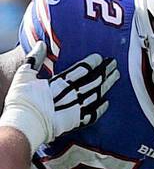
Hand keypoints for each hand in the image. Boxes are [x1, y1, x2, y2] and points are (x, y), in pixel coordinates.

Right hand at [1, 43, 116, 150]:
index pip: (82, 69)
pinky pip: (93, 114)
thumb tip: (41, 44)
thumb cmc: (22, 99)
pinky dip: (101, 108)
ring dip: (107, 85)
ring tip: (116, 77)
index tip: (101, 58)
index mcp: (60, 82)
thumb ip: (34, 59)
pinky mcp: (76, 122)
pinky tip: (107, 102)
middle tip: (115, 64)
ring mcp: (76, 108)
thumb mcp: (24, 75)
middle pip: (94, 80)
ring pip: (97, 95)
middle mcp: (72, 94)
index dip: (93, 62)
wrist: (24, 124)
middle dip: (105, 71)